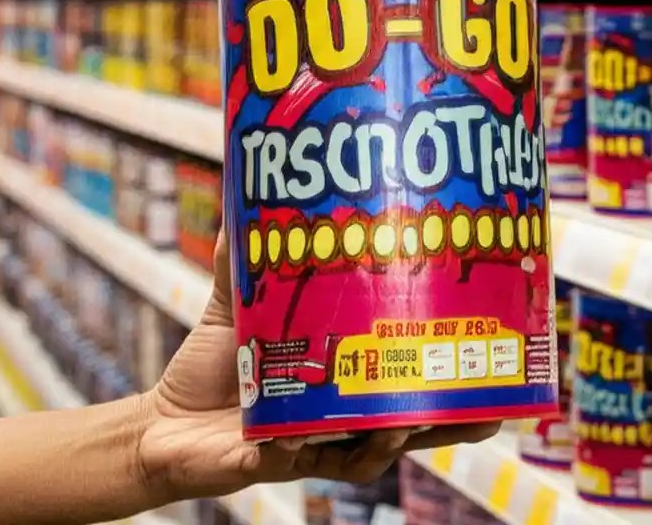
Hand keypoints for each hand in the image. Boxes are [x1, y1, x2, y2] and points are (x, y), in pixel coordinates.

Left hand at [136, 231, 500, 501]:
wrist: (161, 426)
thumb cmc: (210, 369)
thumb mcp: (235, 303)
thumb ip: (247, 254)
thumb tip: (248, 187)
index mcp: (344, 378)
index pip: (405, 373)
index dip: (447, 366)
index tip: (485, 339)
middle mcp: (340, 417)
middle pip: (411, 420)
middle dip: (452, 416)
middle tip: (491, 402)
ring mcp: (315, 443)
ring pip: (375, 450)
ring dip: (402, 438)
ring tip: (423, 420)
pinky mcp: (278, 462)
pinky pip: (312, 463)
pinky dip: (326, 454)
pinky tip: (345, 439)